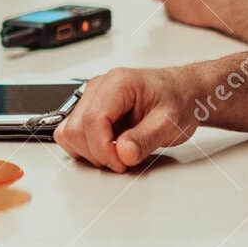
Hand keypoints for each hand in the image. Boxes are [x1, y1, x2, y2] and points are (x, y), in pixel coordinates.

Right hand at [53, 66, 199, 172]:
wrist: (180, 93)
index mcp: (118, 83)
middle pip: (76, 128)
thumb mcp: (170, 122)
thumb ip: (146, 138)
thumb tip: (123, 153)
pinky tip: (107, 149)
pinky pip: (70, 132)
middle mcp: (98, 87)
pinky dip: (84, 147)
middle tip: (122, 161)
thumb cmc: (177, 101)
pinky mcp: (87, 109)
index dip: (103, 148)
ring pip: (67, 132)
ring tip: (115, 154)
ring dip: (88, 152)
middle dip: (96, 153)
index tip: (121, 163)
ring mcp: (90, 98)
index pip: (93, 119)